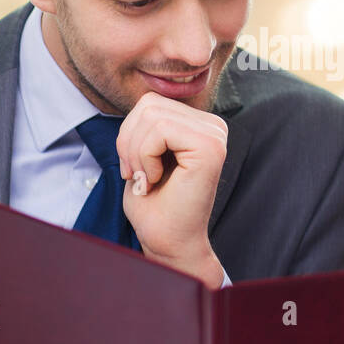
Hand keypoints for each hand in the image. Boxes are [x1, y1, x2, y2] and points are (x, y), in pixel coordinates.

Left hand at [117, 91, 226, 286]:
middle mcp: (214, 126)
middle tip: (135, 176)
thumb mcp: (143, 153)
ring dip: (136, 152)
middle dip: (128, 141)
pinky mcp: (210, 147)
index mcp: (200, 125)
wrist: (168, 243)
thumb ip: (146, 124)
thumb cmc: (154, 206)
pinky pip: (160, 129)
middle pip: (149, 104)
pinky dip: (145, 157)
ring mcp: (215, 135)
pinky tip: (155, 180)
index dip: (129, 133)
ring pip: (152, 115)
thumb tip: (140, 100)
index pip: (150, 102)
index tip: (134, 169)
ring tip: (145, 179)